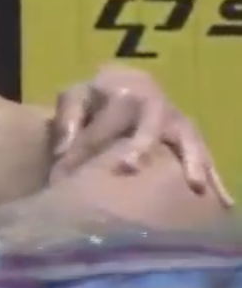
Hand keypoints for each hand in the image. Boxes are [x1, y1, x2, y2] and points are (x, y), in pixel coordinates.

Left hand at [52, 65, 231, 205]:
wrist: (122, 84)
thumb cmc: (94, 96)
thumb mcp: (74, 99)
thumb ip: (67, 121)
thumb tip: (62, 153)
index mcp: (126, 91)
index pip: (115, 119)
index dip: (101, 143)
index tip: (108, 169)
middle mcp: (157, 104)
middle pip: (155, 123)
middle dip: (146, 145)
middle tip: (137, 169)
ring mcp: (177, 120)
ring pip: (189, 139)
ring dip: (194, 163)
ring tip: (197, 189)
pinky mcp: (189, 136)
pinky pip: (205, 156)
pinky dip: (215, 178)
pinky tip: (224, 203)